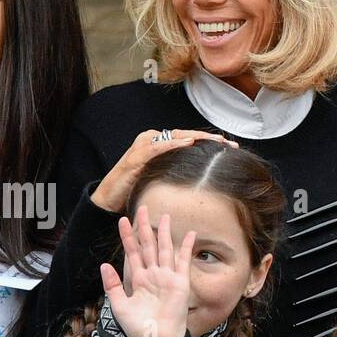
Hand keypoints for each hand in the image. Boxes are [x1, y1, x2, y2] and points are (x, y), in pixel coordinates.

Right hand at [91, 130, 235, 212]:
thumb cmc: (132, 191)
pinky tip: (188, 142)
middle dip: (208, 138)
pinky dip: (173, 144)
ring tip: (215, 140)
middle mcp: (150, 140)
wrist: (107, 201)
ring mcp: (143, 146)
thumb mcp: (158, 180)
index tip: (228, 147)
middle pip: (184, 135)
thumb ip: (173, 173)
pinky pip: (158, 147)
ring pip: (174, 137)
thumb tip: (198, 176)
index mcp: (157, 145)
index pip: (186, 139)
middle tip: (230, 143)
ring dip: (197, 138)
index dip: (207, 141)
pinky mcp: (136, 156)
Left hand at [100, 205, 194, 336]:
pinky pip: (183, 261)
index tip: (123, 221)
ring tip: (162, 216)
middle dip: (144, 228)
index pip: (132, 252)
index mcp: (138, 279)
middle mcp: (152, 275)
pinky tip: (188, 233)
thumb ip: (112, 285)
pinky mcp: (180, 282)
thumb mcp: (119, 306)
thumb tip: (104, 265)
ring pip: (164, 249)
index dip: (127, 237)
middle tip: (142, 209)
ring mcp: (167, 277)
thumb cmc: (138, 327)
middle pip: (148, 245)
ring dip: (163, 232)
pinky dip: (185, 247)